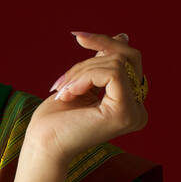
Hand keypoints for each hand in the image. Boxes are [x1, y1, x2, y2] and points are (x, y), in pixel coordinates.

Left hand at [23, 32, 148, 169]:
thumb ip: (104, 63)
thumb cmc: (57, 118)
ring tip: (63, 90)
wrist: (42, 145)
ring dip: (81, 71)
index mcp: (131, 104)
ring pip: (116, 63)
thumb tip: (124, 36)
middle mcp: (138, 110)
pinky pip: (112, 73)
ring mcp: (134, 113)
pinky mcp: (125, 113)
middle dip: (94, 53)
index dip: (105, 44)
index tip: (79, 37)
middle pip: (129, 57)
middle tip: (66, 72)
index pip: (129, 60)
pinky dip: (84, 77)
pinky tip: (68, 94)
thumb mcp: (83, 80)